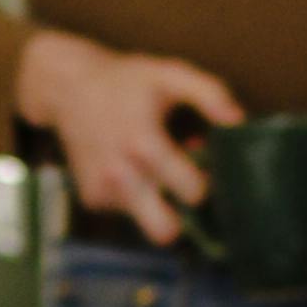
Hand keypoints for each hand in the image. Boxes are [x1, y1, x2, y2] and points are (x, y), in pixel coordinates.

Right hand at [15, 27, 240, 242]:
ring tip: (152, 167)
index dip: (206, 180)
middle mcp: (120, 174)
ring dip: (157, 202)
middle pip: (163, 232)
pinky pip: (126, 211)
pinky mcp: (91, 198)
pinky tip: (130, 167)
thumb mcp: (169, 75)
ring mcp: (103, 190)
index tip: (200, 164)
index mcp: (144, 144)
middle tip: (182, 193)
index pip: (193, 192)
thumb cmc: (126, 81)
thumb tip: (238, 121)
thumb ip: (209, 94)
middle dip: (181, 219)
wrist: (68, 88)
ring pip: (146, 222)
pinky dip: (134, 195)